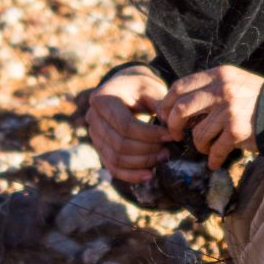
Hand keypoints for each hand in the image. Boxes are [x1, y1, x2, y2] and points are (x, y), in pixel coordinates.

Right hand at [87, 67, 171, 182]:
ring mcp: (94, 135)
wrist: (125, 90)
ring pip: (117, 158)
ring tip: (163, 157)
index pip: (125, 125)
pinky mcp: (100, 149)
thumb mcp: (150, 88)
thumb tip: (169, 124)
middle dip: (148, 150)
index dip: (150, 134)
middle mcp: (93, 118)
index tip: (170, 136)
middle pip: (120, 144)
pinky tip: (149, 176)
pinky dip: (131, 175)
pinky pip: (113, 167)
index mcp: (102, 99)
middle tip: (168, 149)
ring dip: (143, 163)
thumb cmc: (140, 87)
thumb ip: (159, 104)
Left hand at [157, 65, 263, 168]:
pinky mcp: (237, 131)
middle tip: (176, 135)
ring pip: (197, 134)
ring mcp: (229, 111)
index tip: (166, 116)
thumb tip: (177, 107)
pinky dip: (213, 159)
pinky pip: (215, 150)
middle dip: (173, 125)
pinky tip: (215, 161)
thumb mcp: (233, 82)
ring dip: (200, 145)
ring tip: (209, 147)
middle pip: (180, 108)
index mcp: (218, 75)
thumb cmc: (256, 99)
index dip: (167, 103)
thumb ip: (209, 89)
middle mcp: (222, 90)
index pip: (179, 86)